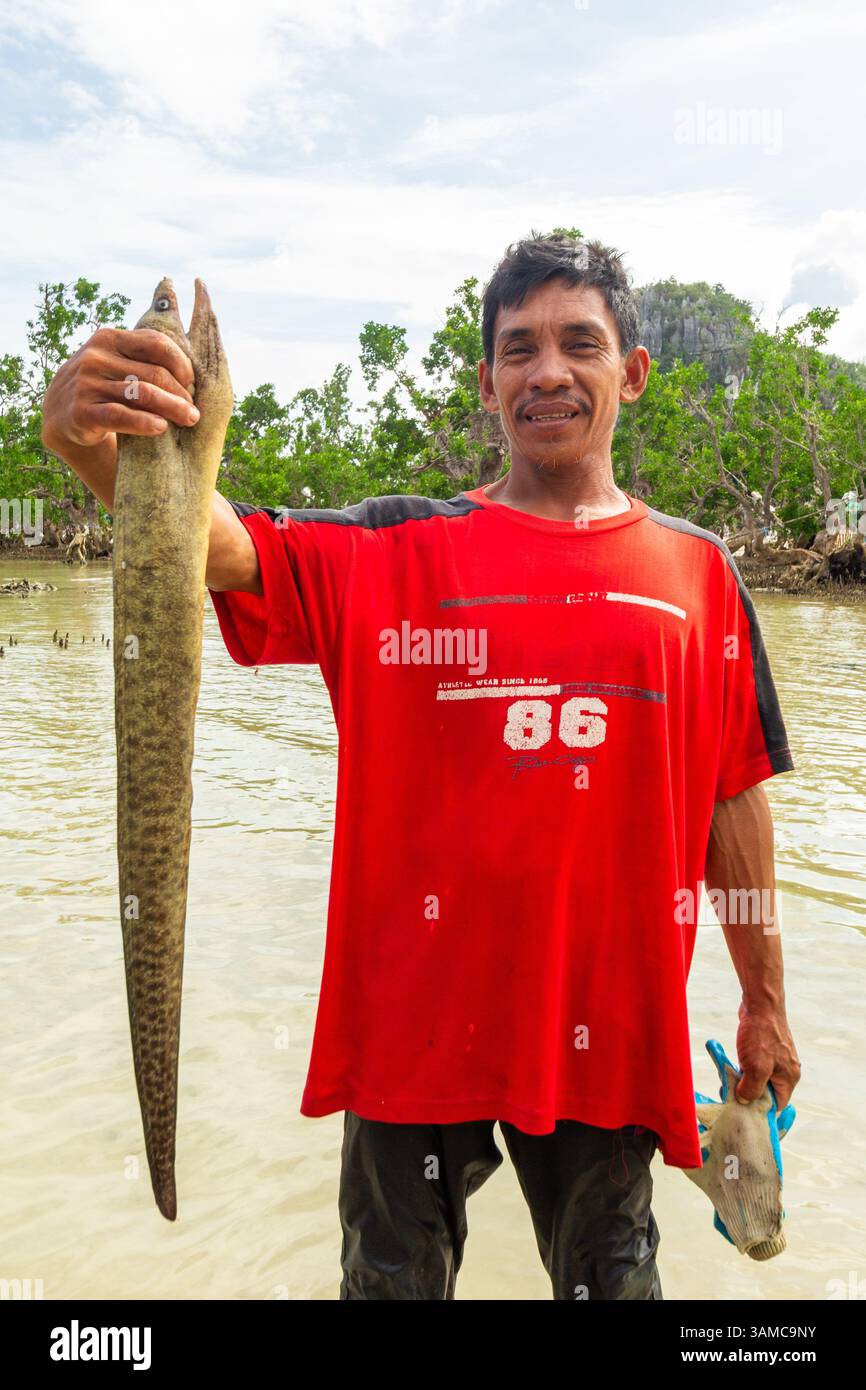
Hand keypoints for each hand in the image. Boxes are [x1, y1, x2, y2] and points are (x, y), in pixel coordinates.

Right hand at [42, 326, 198, 453]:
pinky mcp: (82, 412)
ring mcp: (87, 384)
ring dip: (172, 408)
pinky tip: (161, 427)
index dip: (181, 363)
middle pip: (154, 373)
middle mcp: (96, 357)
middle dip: (181, 393)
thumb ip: (142, 357)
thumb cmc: (102, 385)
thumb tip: (193, 367)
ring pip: (142, 394)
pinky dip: (145, 422)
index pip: (156, 343)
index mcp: (109, 338)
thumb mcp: (116, 361)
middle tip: (194, 410)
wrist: (60, 411)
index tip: (192, 383)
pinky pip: (121, 416)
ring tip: (189, 420)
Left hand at [734, 999, 801, 1110]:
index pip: (777, 1105)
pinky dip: (744, 1068)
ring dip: (744, 1080)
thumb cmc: (761, 1034)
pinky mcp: (767, 1050)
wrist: (760, 1004)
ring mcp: (777, 1059)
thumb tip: (744, 1101)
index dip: (760, 1110)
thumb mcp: (756, 1068)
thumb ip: (752, 1089)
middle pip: (767, 1093)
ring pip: (759, 1079)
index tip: (742, 1109)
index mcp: (789, 1078)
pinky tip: (732, 1065)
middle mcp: (786, 1070)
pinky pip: (755, 1066)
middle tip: (731, 1092)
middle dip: (749, 1094)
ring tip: (729, 1079)